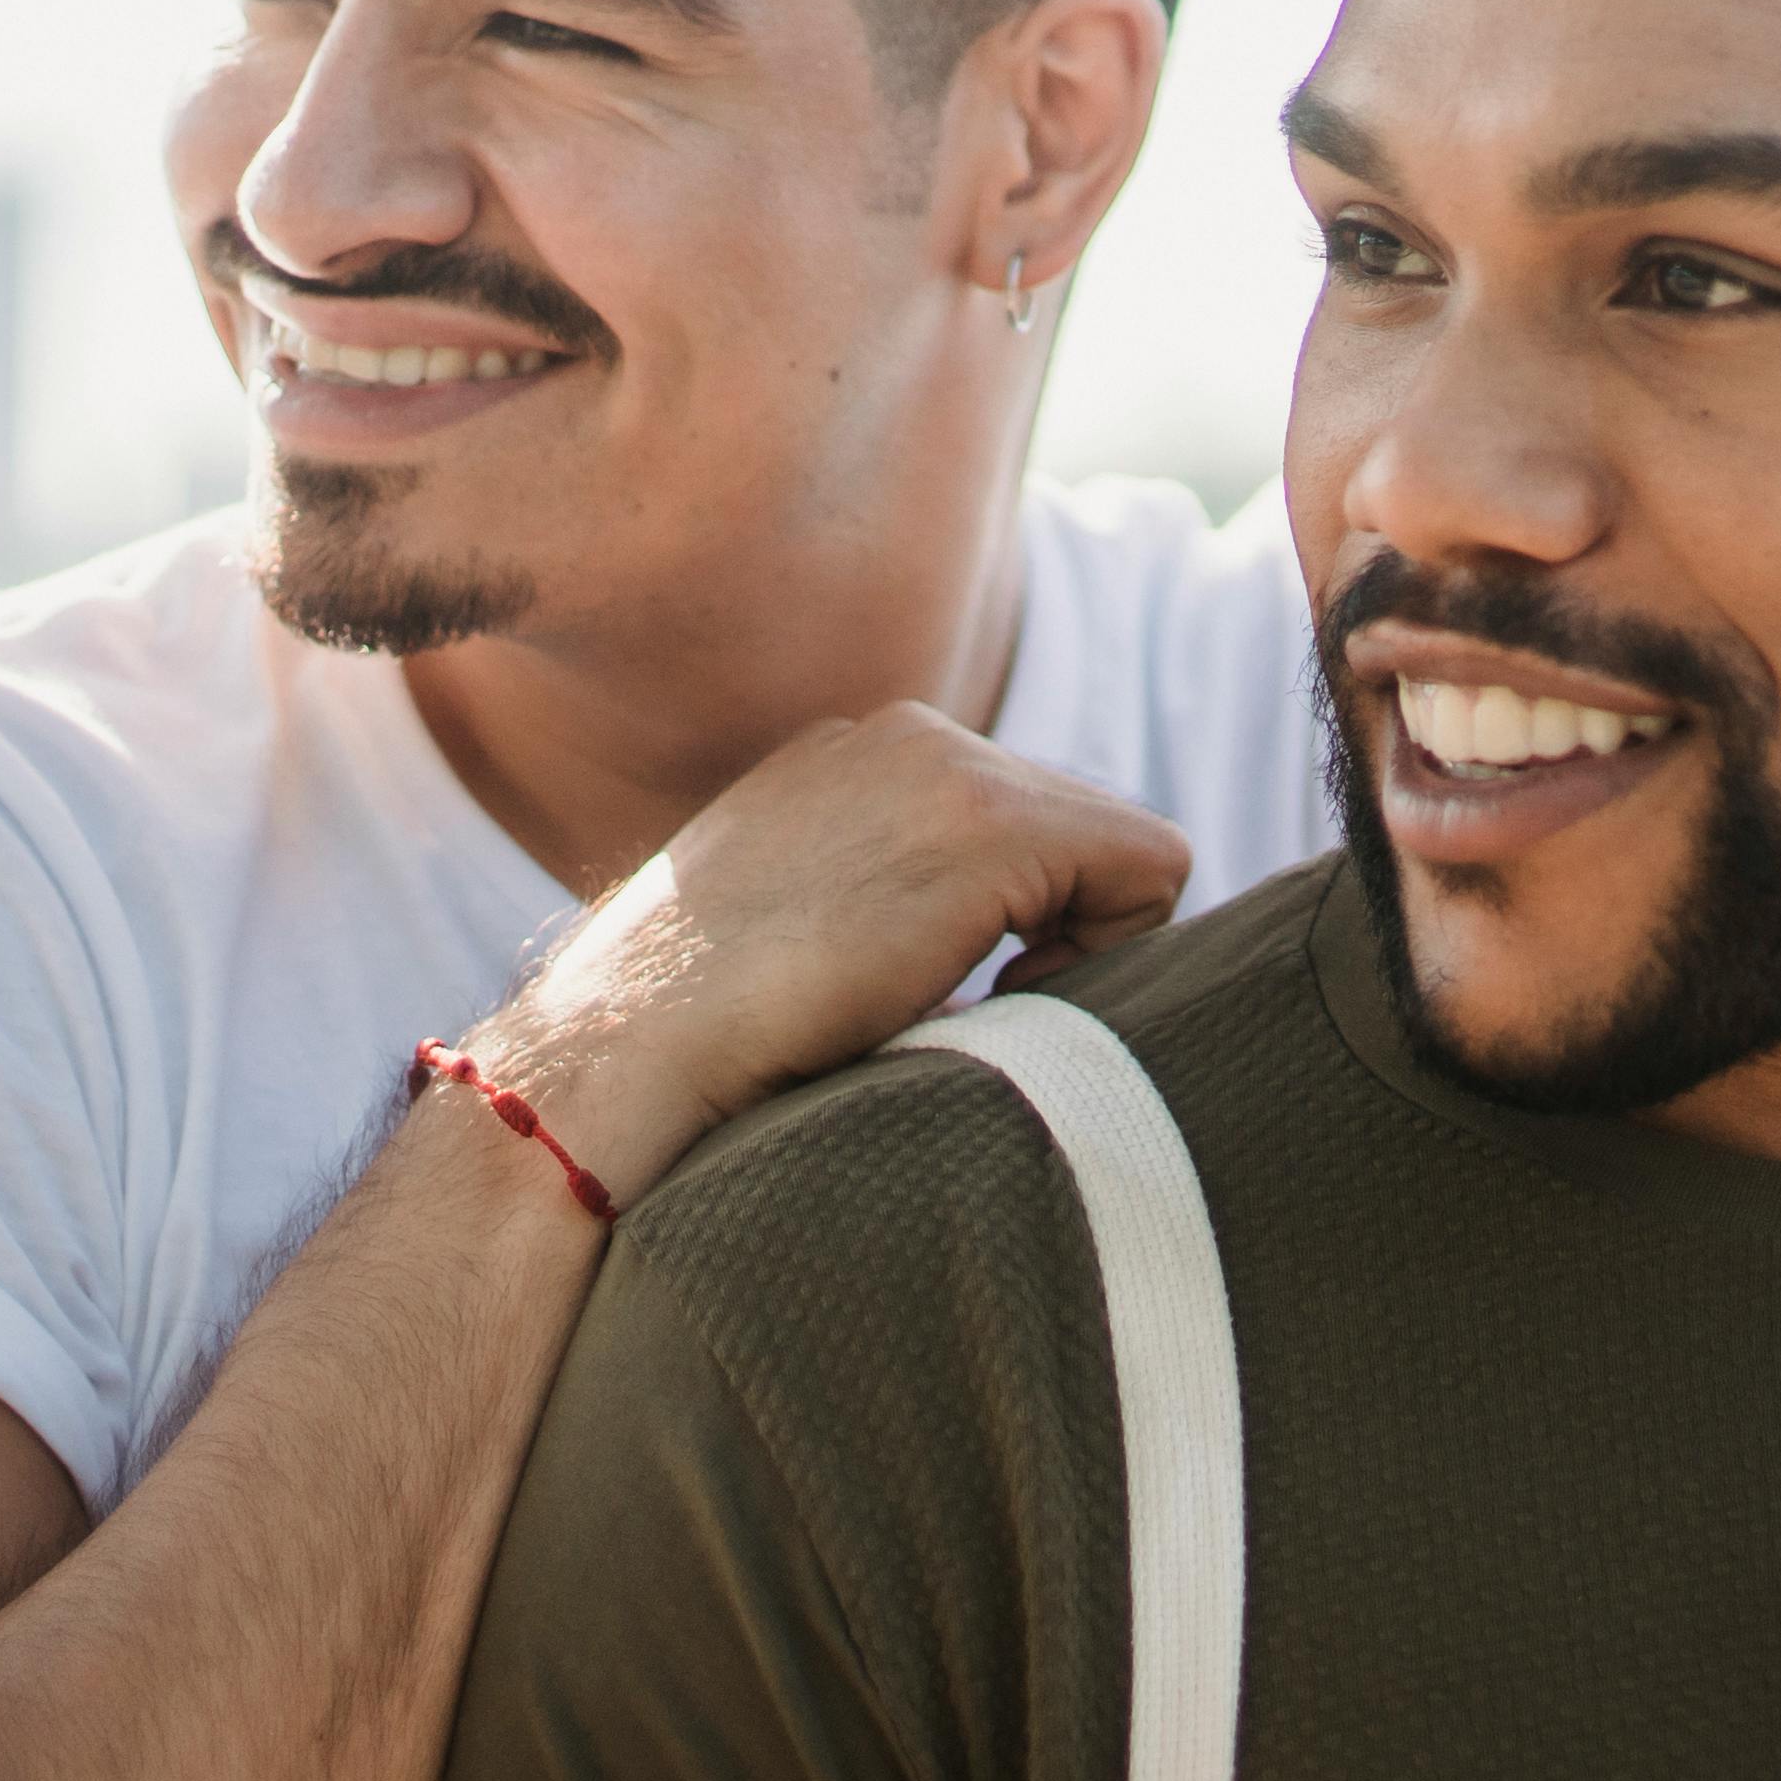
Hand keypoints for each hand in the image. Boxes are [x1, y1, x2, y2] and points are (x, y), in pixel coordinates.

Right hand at [473, 706, 1192, 1201]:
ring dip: (1074, 940)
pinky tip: (1006, 992)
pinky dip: (1113, 946)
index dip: (1019, 918)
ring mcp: (950, 764)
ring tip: (977, 1001)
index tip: (953, 986)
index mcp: (856, 756)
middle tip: (972, 1004)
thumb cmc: (695, 1032)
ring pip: (1120, 849)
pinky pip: (1154, 868)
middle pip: (1077, 830)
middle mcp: (910, 734)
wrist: (627, 1045)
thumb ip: (883, 900)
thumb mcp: (796, 922)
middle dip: (1053, 926)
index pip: (1014, 820)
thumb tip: (972, 958)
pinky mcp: (992, 821)